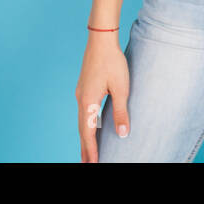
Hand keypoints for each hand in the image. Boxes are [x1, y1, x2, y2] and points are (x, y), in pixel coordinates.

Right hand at [76, 31, 129, 161]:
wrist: (101, 39)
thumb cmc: (112, 62)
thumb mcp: (121, 89)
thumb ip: (120, 112)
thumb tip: (122, 134)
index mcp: (88, 103)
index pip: (88, 133)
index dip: (91, 150)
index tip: (94, 164)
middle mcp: (81, 100)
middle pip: (82, 130)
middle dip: (85, 148)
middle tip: (87, 164)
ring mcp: (81, 93)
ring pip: (81, 121)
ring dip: (85, 137)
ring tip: (88, 151)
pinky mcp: (84, 87)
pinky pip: (83, 112)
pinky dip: (86, 125)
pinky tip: (90, 127)